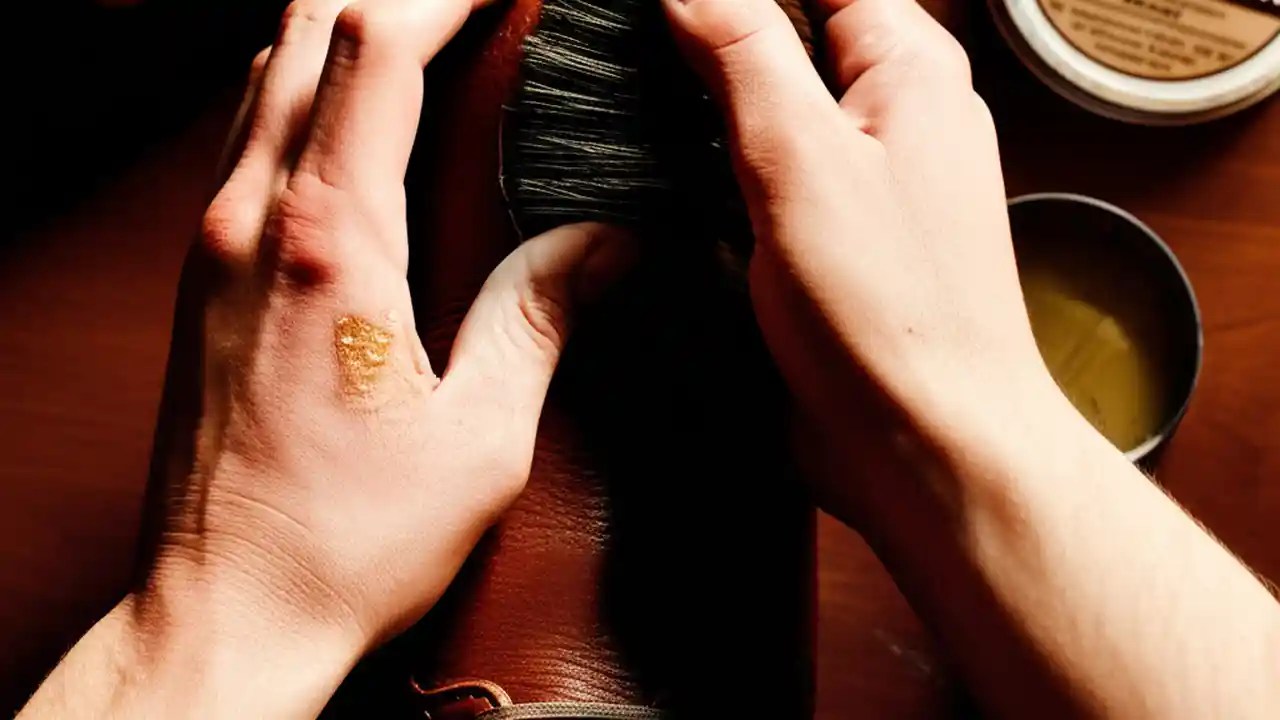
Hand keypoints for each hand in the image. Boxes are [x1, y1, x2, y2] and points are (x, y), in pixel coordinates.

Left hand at [21, 1, 631, 717]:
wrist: (228, 609)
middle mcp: (253, 218)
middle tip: (473, 3)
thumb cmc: (346, 539)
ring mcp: (214, 241)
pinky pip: (246, 133)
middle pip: (307, 29)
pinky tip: (355, 115)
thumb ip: (539, 315)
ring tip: (428, 31)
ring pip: (266, 71)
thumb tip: (608, 241)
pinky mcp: (203, 274)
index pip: (377, 47)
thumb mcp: (480, 437)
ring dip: (345, 29)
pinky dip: (305, 89)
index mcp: (329, 242)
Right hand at [665, 0, 1057, 521]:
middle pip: (794, 26)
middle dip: (713, 28)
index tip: (661, 10)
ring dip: (712, 95)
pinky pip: (773, 170)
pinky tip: (672, 168)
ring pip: (777, 99)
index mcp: (908, 65)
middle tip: (637, 43)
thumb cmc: (890, 312)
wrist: (928, 446)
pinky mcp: (837, 237)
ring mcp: (868, 177)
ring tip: (635, 89)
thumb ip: (743, 49)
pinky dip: (722, 161)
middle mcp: (897, 110)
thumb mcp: (800, 157)